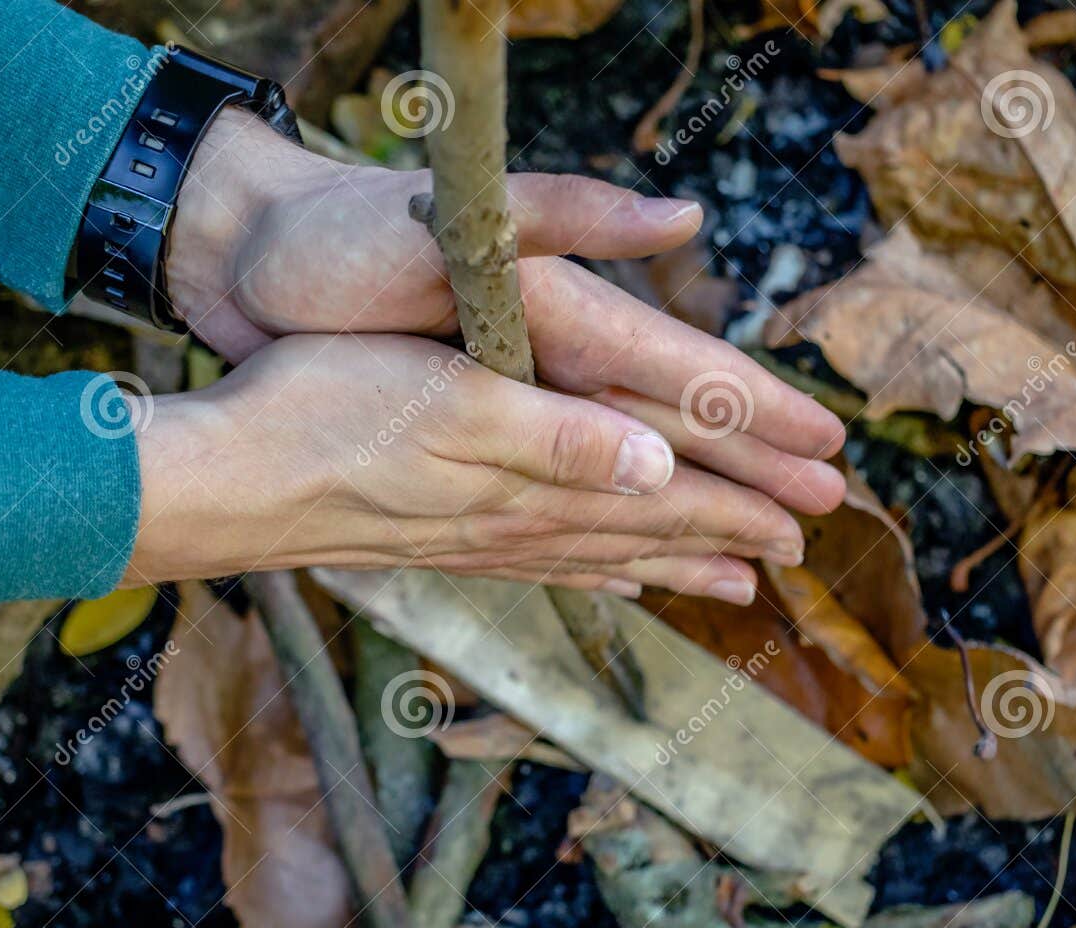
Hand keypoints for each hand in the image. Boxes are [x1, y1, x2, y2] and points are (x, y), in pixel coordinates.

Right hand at [126, 334, 812, 601]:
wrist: (227, 483)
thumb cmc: (326, 418)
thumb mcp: (450, 404)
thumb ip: (559, 438)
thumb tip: (661, 468)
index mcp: (534, 478)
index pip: (664, 497)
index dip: (740, 502)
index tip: (808, 514)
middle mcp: (518, 520)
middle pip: (645, 534)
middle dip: (725, 538)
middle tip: (795, 555)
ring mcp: (478, 537)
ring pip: (601, 555)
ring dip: (670, 565)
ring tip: (730, 584)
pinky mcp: (438, 539)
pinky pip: (541, 565)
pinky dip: (591, 573)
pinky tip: (611, 580)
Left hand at [164, 110, 846, 518]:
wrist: (249, 254)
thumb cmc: (345, 237)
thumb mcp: (458, 214)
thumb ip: (569, 216)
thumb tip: (681, 222)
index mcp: (566, 319)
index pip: (688, 375)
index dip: (759, 415)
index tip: (825, 448)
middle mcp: (552, 371)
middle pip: (674, 435)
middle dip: (748, 477)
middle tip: (820, 515)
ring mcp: (513, 409)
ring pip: (625, 482)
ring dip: (688, 521)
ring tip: (749, 560)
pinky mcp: (472, 440)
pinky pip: (559, 506)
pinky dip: (604, 540)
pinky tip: (631, 565)